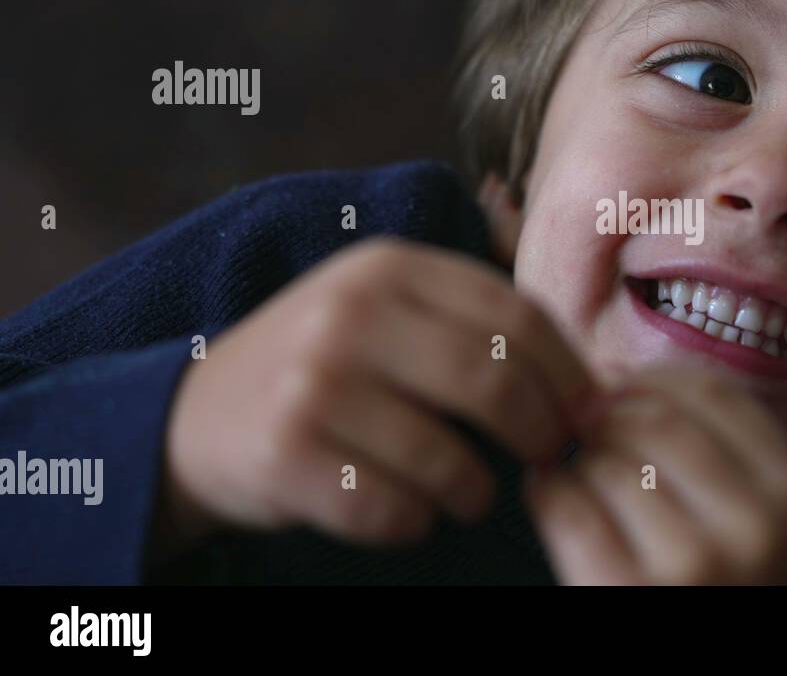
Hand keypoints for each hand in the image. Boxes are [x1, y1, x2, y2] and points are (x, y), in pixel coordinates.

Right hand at [160, 238, 593, 552]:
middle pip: (492, 380)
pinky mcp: (284, 452)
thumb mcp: (387, 306)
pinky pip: (390, 509)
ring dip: (475, 491)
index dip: (568, 371)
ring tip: (471, 493)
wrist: (194, 415)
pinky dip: (416, 523)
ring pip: (446, 459)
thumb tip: (586, 381)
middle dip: (540, 430)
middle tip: (550, 457)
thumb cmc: (325, 365)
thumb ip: (473, 319)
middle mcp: (350, 314)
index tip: (589, 411)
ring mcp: (312, 383)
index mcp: (389, 267)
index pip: (515, 313)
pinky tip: (409, 511)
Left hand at [524, 366, 786, 584]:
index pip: (710, 389)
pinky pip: (565, 503)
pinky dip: (546, 492)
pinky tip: (553, 502)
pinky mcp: (628, 596)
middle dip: (604, 422)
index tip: (620, 394)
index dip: (648, 380)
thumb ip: (702, 442)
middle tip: (586, 440)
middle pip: (650, 417)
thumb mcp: (743, 519)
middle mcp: (758, 528)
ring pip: (605, 458)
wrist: (700, 673)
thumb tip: (608, 374)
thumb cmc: (711, 589)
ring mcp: (697, 567)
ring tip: (577, 480)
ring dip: (574, 460)